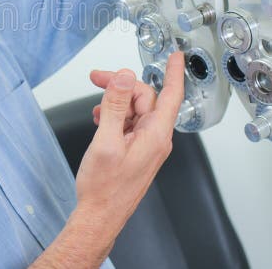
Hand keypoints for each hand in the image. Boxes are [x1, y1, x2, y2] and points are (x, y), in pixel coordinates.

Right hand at [30, 52, 184, 268]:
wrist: (98, 216)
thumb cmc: (104, 188)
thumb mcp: (105, 140)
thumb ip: (115, 105)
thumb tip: (124, 77)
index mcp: (155, 135)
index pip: (171, 95)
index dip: (173, 72)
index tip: (176, 56)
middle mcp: (155, 139)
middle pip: (144, 98)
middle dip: (121, 86)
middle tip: (97, 79)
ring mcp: (146, 145)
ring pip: (134, 110)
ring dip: (115, 104)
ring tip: (95, 110)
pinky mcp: (136, 151)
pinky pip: (129, 124)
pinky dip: (114, 117)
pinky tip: (100, 121)